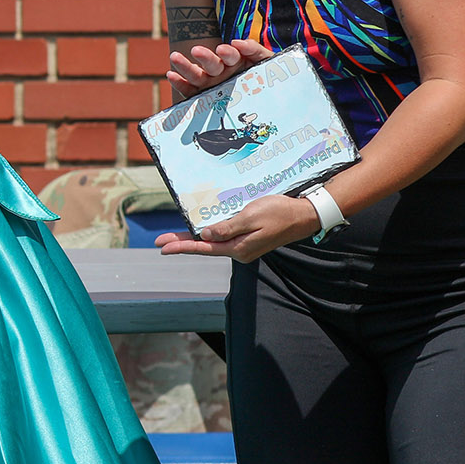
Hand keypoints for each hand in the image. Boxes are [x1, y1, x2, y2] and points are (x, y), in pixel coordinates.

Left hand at [154, 190, 323, 264]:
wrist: (304, 216)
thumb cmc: (279, 212)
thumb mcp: (252, 216)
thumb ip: (227, 227)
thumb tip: (205, 236)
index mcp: (238, 248)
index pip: (203, 247)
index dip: (181, 246)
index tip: (162, 246)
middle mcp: (239, 251)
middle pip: (205, 247)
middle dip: (182, 243)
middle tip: (160, 241)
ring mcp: (244, 247)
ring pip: (213, 242)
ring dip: (194, 239)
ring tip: (173, 237)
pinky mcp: (248, 240)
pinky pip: (223, 238)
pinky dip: (209, 234)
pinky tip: (200, 231)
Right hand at [167, 36, 272, 101]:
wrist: (275, 102)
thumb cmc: (271, 78)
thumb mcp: (269, 61)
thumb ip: (255, 50)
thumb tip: (238, 42)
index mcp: (237, 61)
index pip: (231, 54)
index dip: (227, 53)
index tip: (222, 50)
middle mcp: (222, 71)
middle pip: (211, 63)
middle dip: (205, 58)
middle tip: (197, 51)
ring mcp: (211, 84)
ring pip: (197, 75)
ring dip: (186, 66)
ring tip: (175, 57)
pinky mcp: (203, 97)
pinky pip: (190, 91)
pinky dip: (180, 84)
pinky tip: (171, 76)